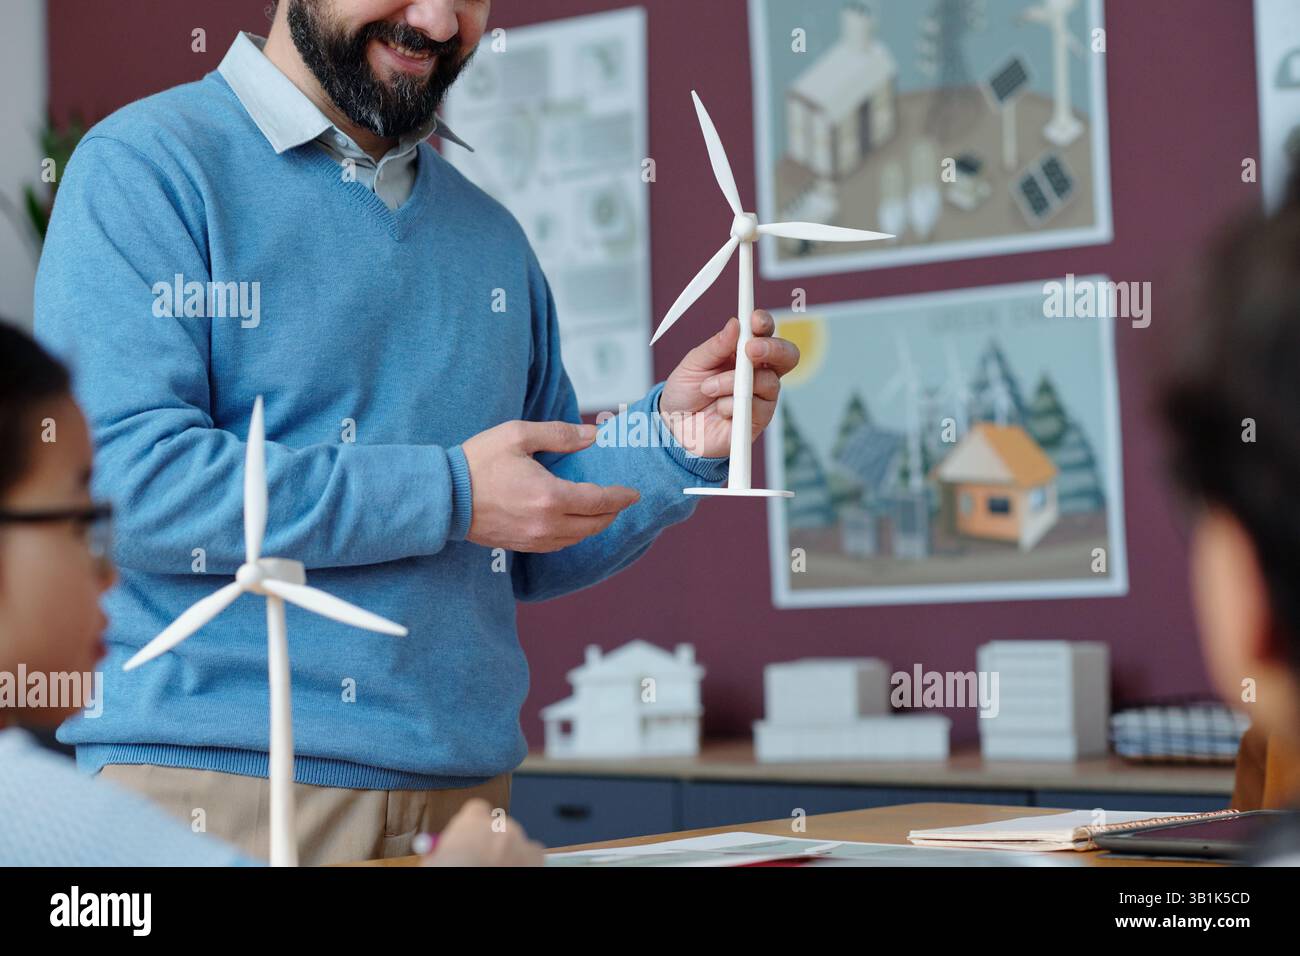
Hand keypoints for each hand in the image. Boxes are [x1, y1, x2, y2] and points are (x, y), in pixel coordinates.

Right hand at [421, 799, 544, 866]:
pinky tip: (511, 868)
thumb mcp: (435, 861)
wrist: (469, 890)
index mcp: (470, 823)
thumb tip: (441, 850)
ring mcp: (518, 841)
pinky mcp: (533, 856)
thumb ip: (441, 848)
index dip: (472, 826)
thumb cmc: (453, 869)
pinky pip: (532, 852)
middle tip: (482, 859)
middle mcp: (497, 827)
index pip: (476, 810)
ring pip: (515, 839)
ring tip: (496, 867)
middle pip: (497, 825)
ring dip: (507, 851)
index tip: (470, 840)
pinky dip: (525, 860)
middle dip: (491, 841)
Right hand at [461, 420, 639, 551]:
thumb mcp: (518, 435)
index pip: (599, 501)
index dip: (621, 497)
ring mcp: (533, 539)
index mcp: (549, 496)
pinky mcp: (521, 546)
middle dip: (613, 513)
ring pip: (578, 539)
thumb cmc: (477, 462)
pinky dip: (574, 535)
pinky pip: (559, 545)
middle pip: (594, 525)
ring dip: (595, 526)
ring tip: (602, 511)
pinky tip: (574, 523)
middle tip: (622, 501)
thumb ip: (560, 434)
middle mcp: (545, 524)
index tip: (633, 492)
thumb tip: (593, 435)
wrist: (443, 496)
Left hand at [659, 310, 799, 457]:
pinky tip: (719, 410)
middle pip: (787, 356)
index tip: (754, 320)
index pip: (765, 332)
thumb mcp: (694, 363)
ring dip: (732, 382)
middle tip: (750, 350)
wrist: (676, 426)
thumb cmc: (686, 392)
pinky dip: (732, 405)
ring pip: (767, 382)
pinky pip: (757, 408)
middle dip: (773, 348)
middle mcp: (759, 372)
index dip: (764, 324)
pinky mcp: (759, 420)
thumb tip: (735, 324)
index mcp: (744, 352)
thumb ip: (716, 346)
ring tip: (708, 388)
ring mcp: (761, 396)